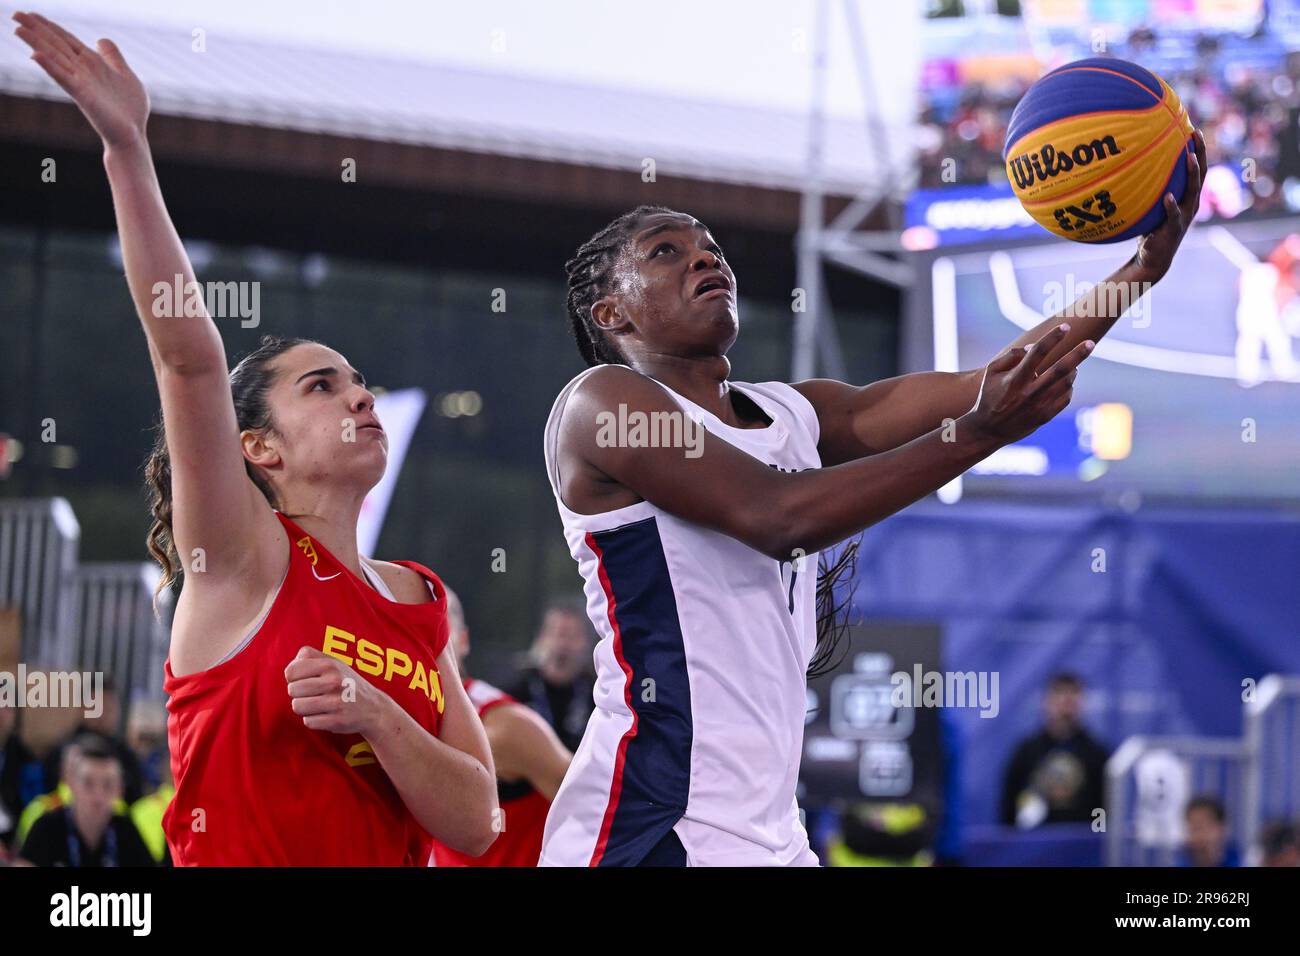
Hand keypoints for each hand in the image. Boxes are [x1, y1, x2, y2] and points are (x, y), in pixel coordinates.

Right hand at [12, 11, 148, 150]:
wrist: (133, 133)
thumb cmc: (130, 109)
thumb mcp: (125, 74)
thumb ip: (113, 57)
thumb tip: (100, 40)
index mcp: (92, 63)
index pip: (66, 39)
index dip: (50, 26)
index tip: (30, 13)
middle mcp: (83, 70)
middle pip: (56, 44)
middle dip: (36, 29)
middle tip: (15, 14)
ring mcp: (81, 82)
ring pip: (55, 57)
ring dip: (37, 43)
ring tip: (18, 29)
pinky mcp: (83, 96)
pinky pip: (64, 78)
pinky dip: (50, 66)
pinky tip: (35, 55)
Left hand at [285, 646, 390, 737]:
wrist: (373, 707)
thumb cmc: (347, 682)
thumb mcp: (334, 662)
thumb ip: (310, 656)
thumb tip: (290, 667)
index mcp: (330, 664)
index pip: (291, 671)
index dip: (293, 678)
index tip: (303, 680)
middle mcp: (334, 681)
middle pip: (292, 690)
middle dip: (299, 693)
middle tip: (313, 694)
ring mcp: (336, 702)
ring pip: (297, 706)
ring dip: (304, 707)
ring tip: (318, 704)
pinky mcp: (336, 720)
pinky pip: (308, 721)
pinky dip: (314, 720)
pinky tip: (326, 714)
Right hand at [966, 324, 1092, 443]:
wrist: (988, 430)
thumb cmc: (989, 396)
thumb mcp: (990, 372)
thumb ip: (1010, 356)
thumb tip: (1031, 347)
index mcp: (1014, 379)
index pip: (1037, 353)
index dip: (1052, 337)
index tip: (1065, 326)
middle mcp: (1029, 393)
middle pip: (1060, 369)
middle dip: (1077, 354)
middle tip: (1091, 343)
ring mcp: (1039, 406)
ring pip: (1066, 383)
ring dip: (1073, 370)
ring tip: (1073, 365)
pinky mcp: (1045, 417)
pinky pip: (1065, 397)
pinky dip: (1068, 386)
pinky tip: (1065, 382)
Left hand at [1130, 127, 1206, 283]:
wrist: (1152, 258)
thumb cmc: (1149, 228)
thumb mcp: (1150, 206)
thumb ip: (1147, 189)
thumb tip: (1128, 167)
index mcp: (1188, 197)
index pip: (1197, 169)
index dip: (1199, 149)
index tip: (1195, 129)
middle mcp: (1191, 204)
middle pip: (1201, 174)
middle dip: (1201, 153)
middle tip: (1196, 135)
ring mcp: (1184, 217)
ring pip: (1193, 192)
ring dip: (1192, 174)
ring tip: (1190, 158)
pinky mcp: (1173, 230)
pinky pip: (1173, 216)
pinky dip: (1171, 206)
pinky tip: (1167, 196)